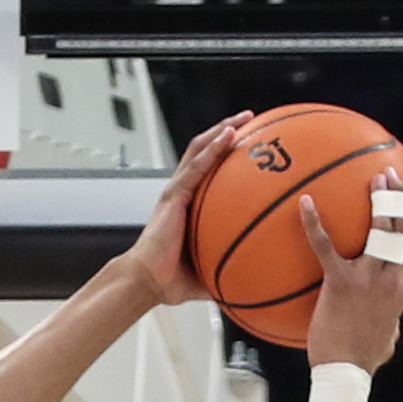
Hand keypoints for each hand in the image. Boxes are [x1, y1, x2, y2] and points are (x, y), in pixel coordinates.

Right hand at [122, 113, 254, 305]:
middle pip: (204, 150)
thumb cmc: (171, 279)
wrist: (148, 281)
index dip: (225, 153)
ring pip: (199, 149)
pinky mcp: (173, 196)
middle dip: (226, 131)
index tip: (249, 144)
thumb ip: (229, 268)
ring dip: (221, 131)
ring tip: (243, 119)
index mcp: (187, 204)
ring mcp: (176, 191)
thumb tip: (254, 281)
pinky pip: (196, 167)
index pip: (208, 170)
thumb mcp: (209, 271)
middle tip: (250, 120)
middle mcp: (181, 191)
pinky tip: (229, 136)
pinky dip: (213, 149)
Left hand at [300, 172, 402, 369]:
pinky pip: (326, 246)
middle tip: (388, 175)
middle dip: (398, 197)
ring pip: (380, 230)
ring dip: (378, 200)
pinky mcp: (340, 283)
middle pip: (402, 229)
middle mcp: (391, 279)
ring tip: (371, 179)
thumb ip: (391, 325)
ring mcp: (368, 279)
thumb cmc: (363, 361)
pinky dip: (314, 223)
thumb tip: (391, 328)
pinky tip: (304, 203)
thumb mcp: (388, 339)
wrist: (346, 373)